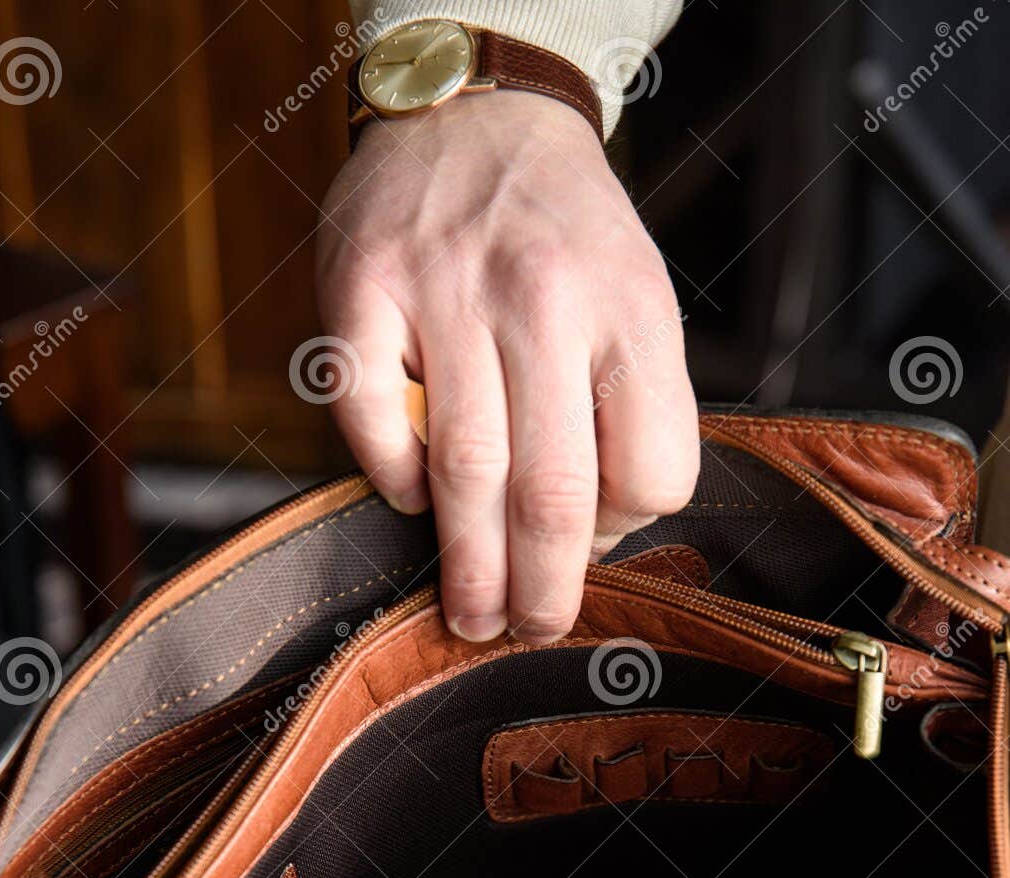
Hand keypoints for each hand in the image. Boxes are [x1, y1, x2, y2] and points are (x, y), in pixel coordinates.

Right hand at [315, 92, 698, 644]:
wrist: (473, 109)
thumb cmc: (560, 234)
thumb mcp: (633, 295)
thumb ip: (629, 403)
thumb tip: (596, 537)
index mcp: (628, 310)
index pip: (655, 466)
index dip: (628, 528)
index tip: (597, 544)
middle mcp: (543, 300)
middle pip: (553, 491)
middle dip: (544, 589)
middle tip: (532, 631)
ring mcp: (445, 293)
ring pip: (463, 471)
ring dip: (467, 566)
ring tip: (471, 617)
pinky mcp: (362, 292)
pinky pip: (371, 420)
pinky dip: (390, 478)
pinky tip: (408, 497)